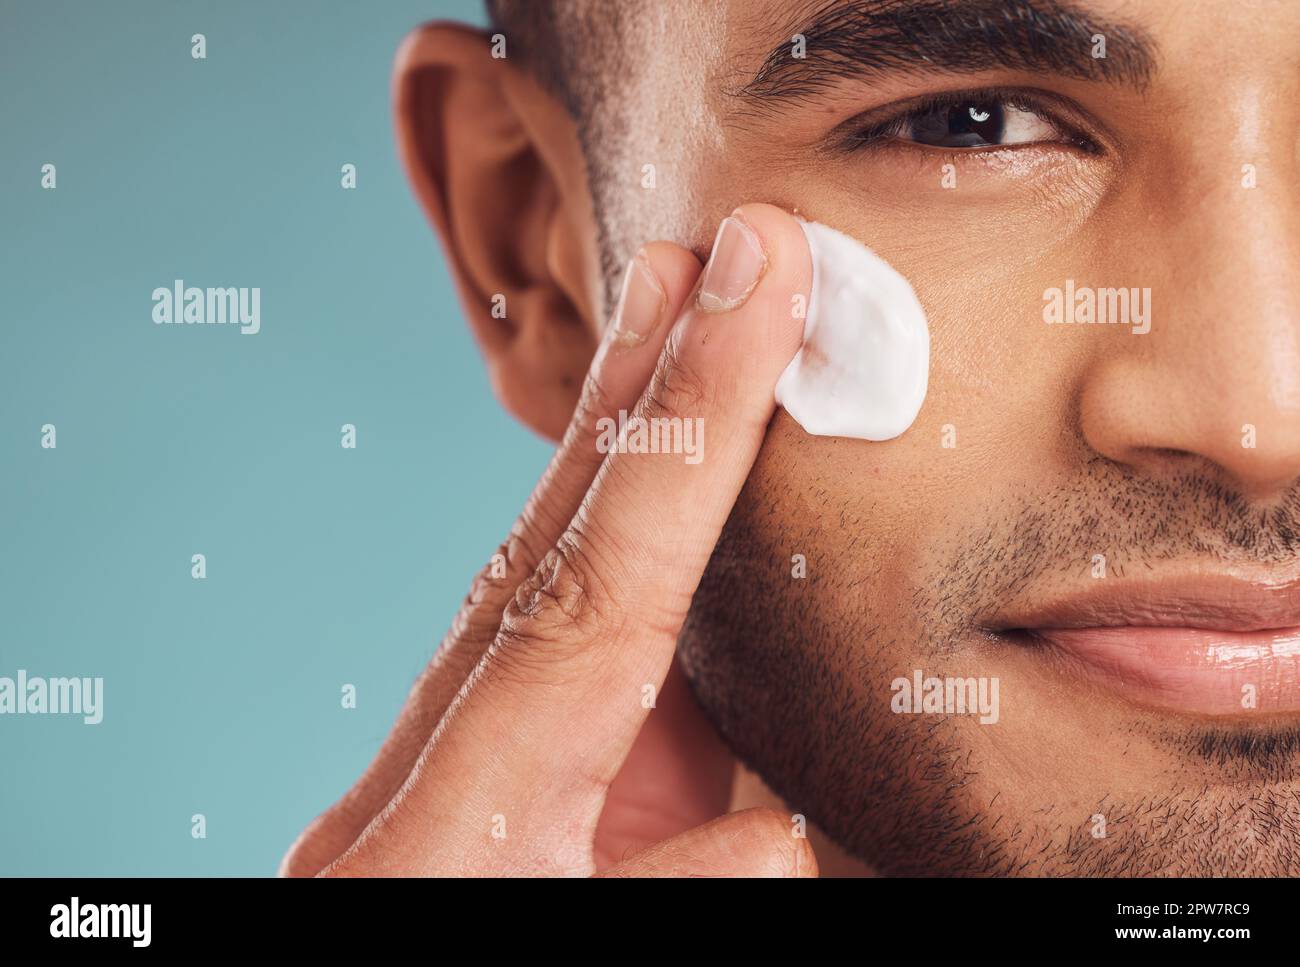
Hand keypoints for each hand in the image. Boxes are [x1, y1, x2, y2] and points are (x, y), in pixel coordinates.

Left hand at [281, 204, 813, 876]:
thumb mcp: (589, 955)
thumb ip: (695, 889)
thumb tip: (772, 818)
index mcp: (466, 815)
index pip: (606, 579)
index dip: (688, 426)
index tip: (747, 287)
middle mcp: (445, 767)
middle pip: (552, 543)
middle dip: (635, 390)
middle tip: (694, 256)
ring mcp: (450, 771)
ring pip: (548, 581)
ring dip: (625, 457)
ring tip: (683, 331)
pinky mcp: (468, 786)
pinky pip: (552, 652)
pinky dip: (611, 563)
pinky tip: (652, 509)